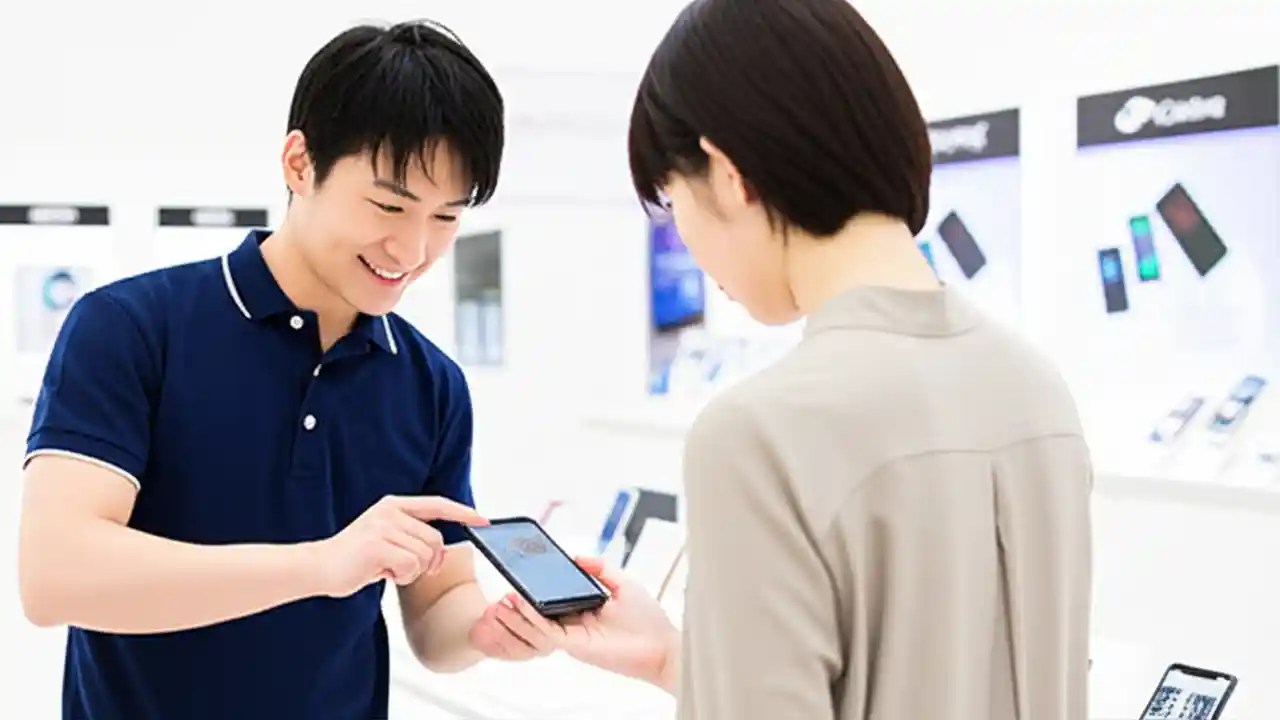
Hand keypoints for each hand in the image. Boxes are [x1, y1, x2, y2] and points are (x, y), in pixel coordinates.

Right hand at [311, 495, 487, 597]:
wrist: (317, 568)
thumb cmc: (354, 559)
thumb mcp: (385, 539)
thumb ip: (410, 537)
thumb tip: (439, 551)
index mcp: (394, 506)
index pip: (437, 504)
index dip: (462, 512)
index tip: (483, 520)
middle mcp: (391, 511)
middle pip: (436, 539)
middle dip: (429, 561)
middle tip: (406, 569)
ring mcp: (384, 526)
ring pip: (425, 555)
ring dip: (411, 572)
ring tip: (386, 568)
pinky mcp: (378, 545)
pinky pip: (411, 567)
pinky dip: (401, 577)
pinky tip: (381, 573)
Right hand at [477, 557, 679, 685]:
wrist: (663, 645)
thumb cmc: (648, 619)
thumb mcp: (623, 583)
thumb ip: (600, 568)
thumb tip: (577, 556)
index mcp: (583, 610)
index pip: (552, 600)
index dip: (534, 591)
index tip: (519, 576)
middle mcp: (574, 625)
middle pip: (539, 615)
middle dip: (518, 606)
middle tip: (502, 592)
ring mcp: (573, 637)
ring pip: (537, 626)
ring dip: (518, 615)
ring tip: (503, 600)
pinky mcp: (575, 645)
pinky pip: (547, 632)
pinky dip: (532, 619)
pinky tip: (522, 605)